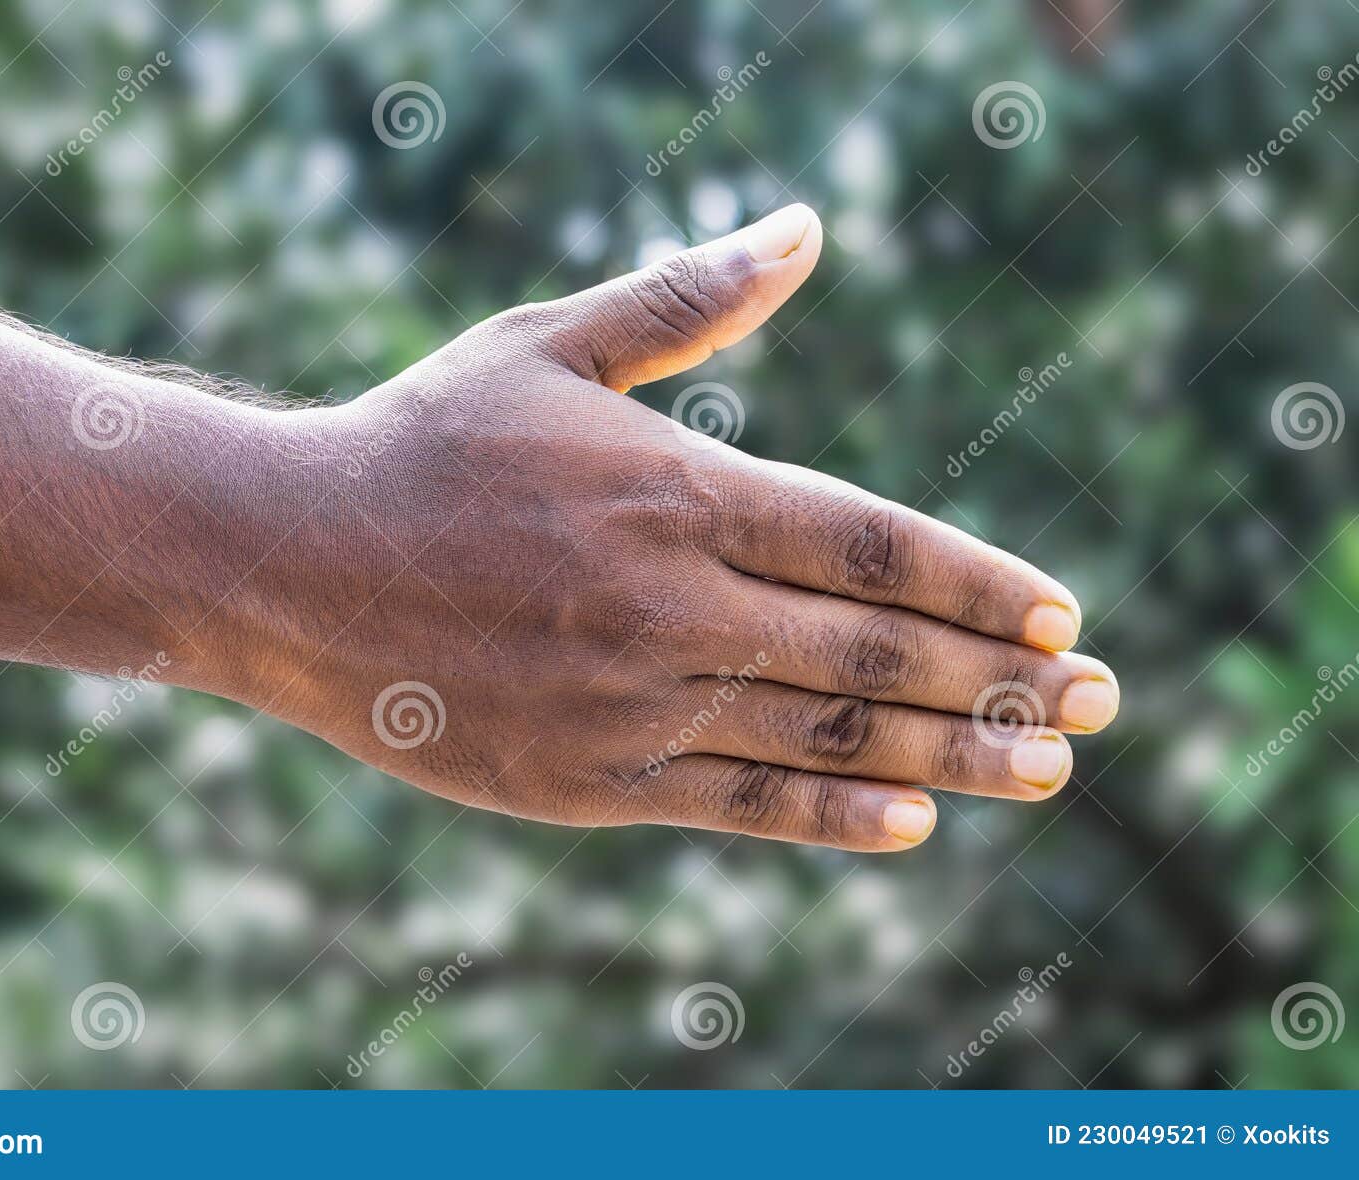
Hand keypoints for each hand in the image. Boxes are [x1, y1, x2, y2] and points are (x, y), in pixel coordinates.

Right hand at [239, 203, 1119, 849]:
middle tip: (1106, 705)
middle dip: (1004, 680)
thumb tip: (806, 224)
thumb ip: (685, 296)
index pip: (869, 544)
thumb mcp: (543, 344)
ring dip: (952, 757)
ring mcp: (626, 702)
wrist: (280, 562)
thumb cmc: (418, 442)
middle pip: (872, 653)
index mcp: (669, 489)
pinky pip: (734, 803)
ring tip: (1048, 771)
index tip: (1062, 613)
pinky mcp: (583, 781)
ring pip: (822, 737)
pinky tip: (910, 824)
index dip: (977, 583)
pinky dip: (831, 814)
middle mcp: (665, 602)